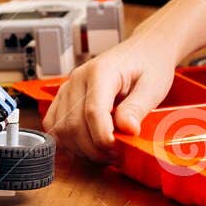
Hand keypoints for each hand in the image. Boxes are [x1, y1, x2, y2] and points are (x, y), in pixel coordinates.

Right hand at [45, 36, 181, 162]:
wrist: (143, 51)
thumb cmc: (148, 65)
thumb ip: (137, 108)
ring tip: (104, 151)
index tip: (118, 150)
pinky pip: (53, 124)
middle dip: (94, 148)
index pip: (93, 112)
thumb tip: (127, 129)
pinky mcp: (64, 97)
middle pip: (73, 124)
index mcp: (101, 72)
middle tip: (115, 155)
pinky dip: (67, 141)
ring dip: (81, 148)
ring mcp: (68, 88)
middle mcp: (78, 79)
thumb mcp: (153, 86)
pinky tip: (87, 145)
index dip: (103, 137)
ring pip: (60, 128)